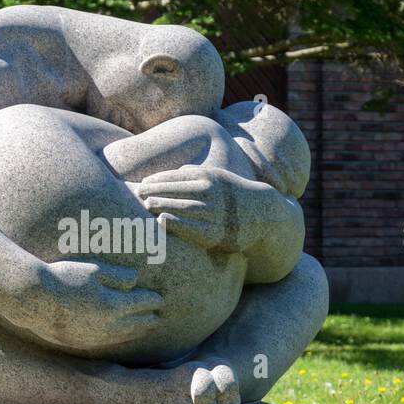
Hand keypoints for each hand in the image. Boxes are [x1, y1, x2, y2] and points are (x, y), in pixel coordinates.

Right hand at [11, 259, 162, 349]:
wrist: (33, 300)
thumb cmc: (63, 279)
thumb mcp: (92, 270)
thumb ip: (116, 276)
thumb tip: (136, 280)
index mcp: (113, 305)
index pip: (140, 304)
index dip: (151, 300)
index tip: (159, 298)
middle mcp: (107, 325)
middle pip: (135, 323)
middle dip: (148, 319)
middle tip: (158, 316)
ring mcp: (94, 336)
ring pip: (123, 336)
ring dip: (136, 331)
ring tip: (145, 327)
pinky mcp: (81, 342)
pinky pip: (108, 342)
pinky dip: (120, 338)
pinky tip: (120, 335)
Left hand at [135, 165, 276, 251]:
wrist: (265, 215)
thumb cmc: (236, 195)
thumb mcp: (221, 178)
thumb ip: (199, 174)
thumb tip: (178, 171)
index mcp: (210, 178)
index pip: (177, 178)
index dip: (158, 180)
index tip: (143, 183)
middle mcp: (211, 193)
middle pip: (177, 191)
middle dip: (156, 191)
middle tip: (139, 193)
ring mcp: (214, 213)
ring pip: (182, 207)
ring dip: (162, 205)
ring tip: (146, 205)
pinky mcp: (217, 232)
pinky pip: (192, 228)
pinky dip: (176, 223)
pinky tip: (161, 220)